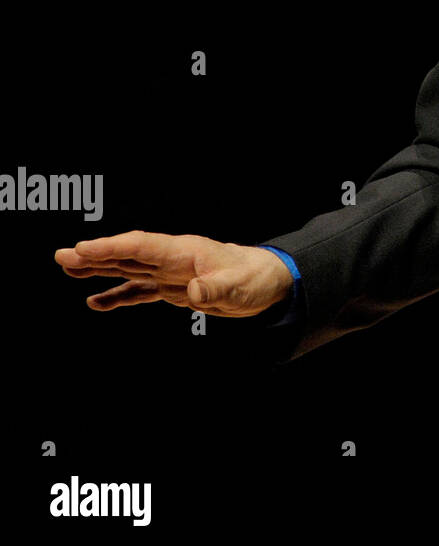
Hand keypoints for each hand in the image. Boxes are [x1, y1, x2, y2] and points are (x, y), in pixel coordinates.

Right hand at [54, 231, 293, 317]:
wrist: (264, 282)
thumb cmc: (253, 278)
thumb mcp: (237, 287)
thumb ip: (214, 289)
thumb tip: (192, 294)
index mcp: (184, 251)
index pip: (141, 246)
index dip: (112, 247)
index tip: (84, 249)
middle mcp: (172, 258)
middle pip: (127, 254)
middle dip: (95, 254)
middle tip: (62, 256)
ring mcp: (169, 272)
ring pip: (127, 268)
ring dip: (98, 269)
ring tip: (68, 269)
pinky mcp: (171, 288)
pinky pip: (138, 290)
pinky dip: (117, 295)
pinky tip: (95, 302)